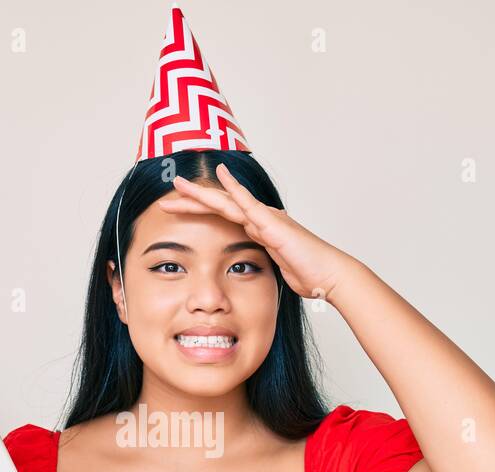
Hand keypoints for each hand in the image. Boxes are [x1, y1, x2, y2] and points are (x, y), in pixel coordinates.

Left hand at [156, 163, 357, 301]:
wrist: (328, 275)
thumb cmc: (309, 275)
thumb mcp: (276, 270)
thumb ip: (263, 262)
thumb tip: (251, 267)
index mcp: (259, 230)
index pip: (222, 218)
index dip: (199, 214)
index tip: (177, 213)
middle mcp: (260, 218)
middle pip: (218, 206)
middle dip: (191, 201)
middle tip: (166, 197)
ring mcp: (265, 217)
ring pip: (226, 200)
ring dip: (201, 193)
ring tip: (179, 184)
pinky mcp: (271, 221)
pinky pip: (248, 201)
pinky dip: (233, 187)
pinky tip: (220, 174)